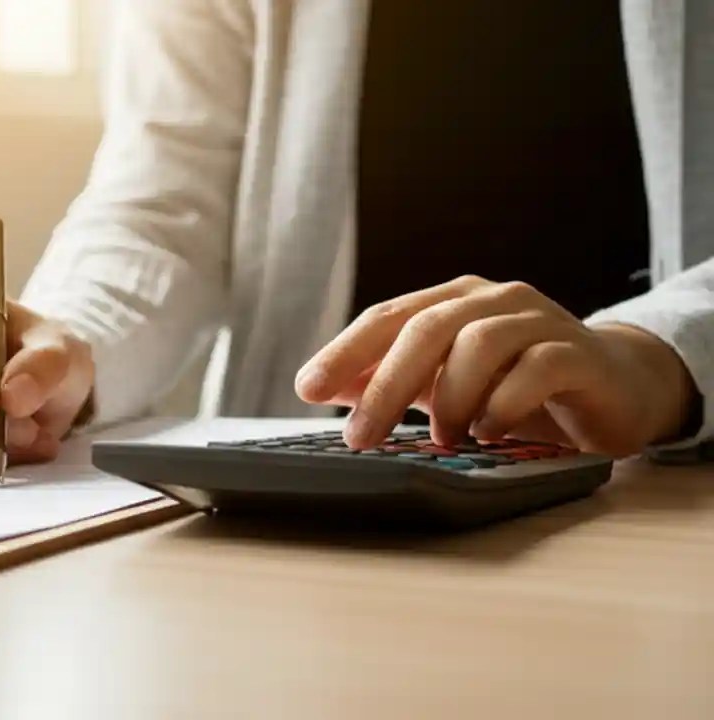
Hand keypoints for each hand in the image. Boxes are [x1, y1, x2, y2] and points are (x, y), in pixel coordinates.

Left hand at [294, 275, 695, 456]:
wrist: (613, 387)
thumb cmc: (515, 385)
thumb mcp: (442, 384)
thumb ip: (389, 379)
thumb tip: (324, 388)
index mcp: (452, 300)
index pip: (386, 317)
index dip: (344, 352)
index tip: (307, 389)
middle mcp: (493, 300)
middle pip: (427, 328)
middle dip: (385, 384)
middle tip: (359, 434)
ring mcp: (539, 321)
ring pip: (479, 343)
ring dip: (450, 397)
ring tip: (442, 439)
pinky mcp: (579, 353)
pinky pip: (536, 369)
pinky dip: (504, 404)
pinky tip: (490, 433)